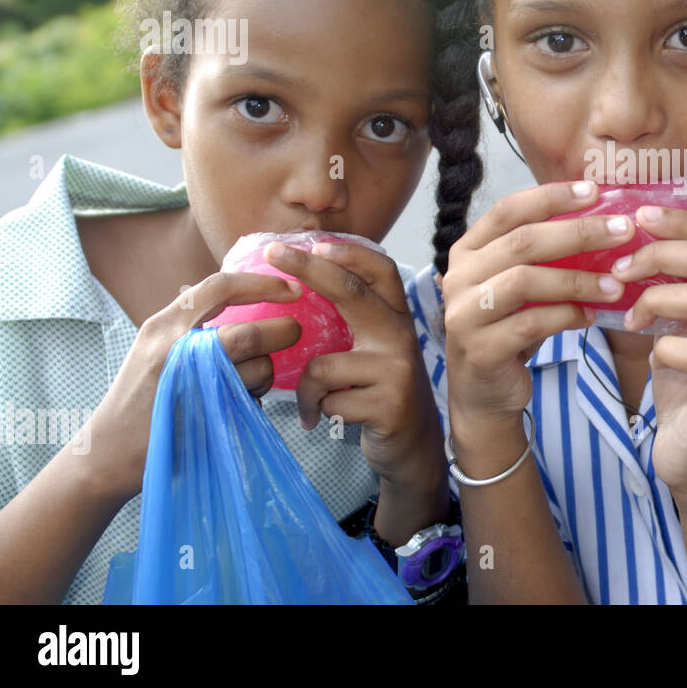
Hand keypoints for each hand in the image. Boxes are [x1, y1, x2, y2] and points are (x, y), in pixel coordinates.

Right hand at [87, 272, 302, 501]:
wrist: (108, 452)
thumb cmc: (140, 395)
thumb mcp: (155, 346)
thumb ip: (191, 323)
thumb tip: (245, 295)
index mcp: (162, 325)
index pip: (219, 287)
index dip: (261, 283)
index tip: (291, 287)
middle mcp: (173, 352)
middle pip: (248, 335)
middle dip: (282, 331)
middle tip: (295, 330)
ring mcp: (190, 389)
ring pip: (257, 370)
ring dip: (266, 373)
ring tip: (252, 378)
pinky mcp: (204, 421)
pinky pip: (252, 402)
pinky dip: (254, 400)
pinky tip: (235, 405)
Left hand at [261, 240, 434, 489]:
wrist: (413, 448)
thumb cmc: (380, 395)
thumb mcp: (374, 352)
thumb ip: (353, 323)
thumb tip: (298, 289)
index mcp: (396, 319)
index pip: (380, 270)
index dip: (349, 251)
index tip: (312, 239)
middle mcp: (401, 336)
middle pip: (351, 292)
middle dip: (308, 268)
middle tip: (273, 253)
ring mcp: (397, 370)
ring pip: (323, 366)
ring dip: (308, 389)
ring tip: (314, 404)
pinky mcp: (389, 404)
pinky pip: (328, 400)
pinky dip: (319, 412)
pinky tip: (328, 420)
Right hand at [441, 180, 635, 433]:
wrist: (484, 391)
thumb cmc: (510, 327)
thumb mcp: (523, 285)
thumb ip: (546, 256)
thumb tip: (605, 221)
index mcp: (469, 250)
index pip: (508, 210)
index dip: (551, 197)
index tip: (594, 191)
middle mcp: (459, 276)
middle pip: (523, 242)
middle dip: (579, 233)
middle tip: (623, 231)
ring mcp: (464, 313)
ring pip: (526, 281)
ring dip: (578, 279)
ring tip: (616, 284)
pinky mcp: (480, 349)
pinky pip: (531, 323)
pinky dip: (567, 316)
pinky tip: (592, 316)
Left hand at [612, 205, 686, 498]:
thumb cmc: (681, 386)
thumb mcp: (672, 327)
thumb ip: (665, 289)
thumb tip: (628, 244)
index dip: (680, 223)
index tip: (638, 216)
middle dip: (661, 253)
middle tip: (620, 268)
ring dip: (655, 298)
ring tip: (630, 316)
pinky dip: (664, 346)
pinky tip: (651, 355)